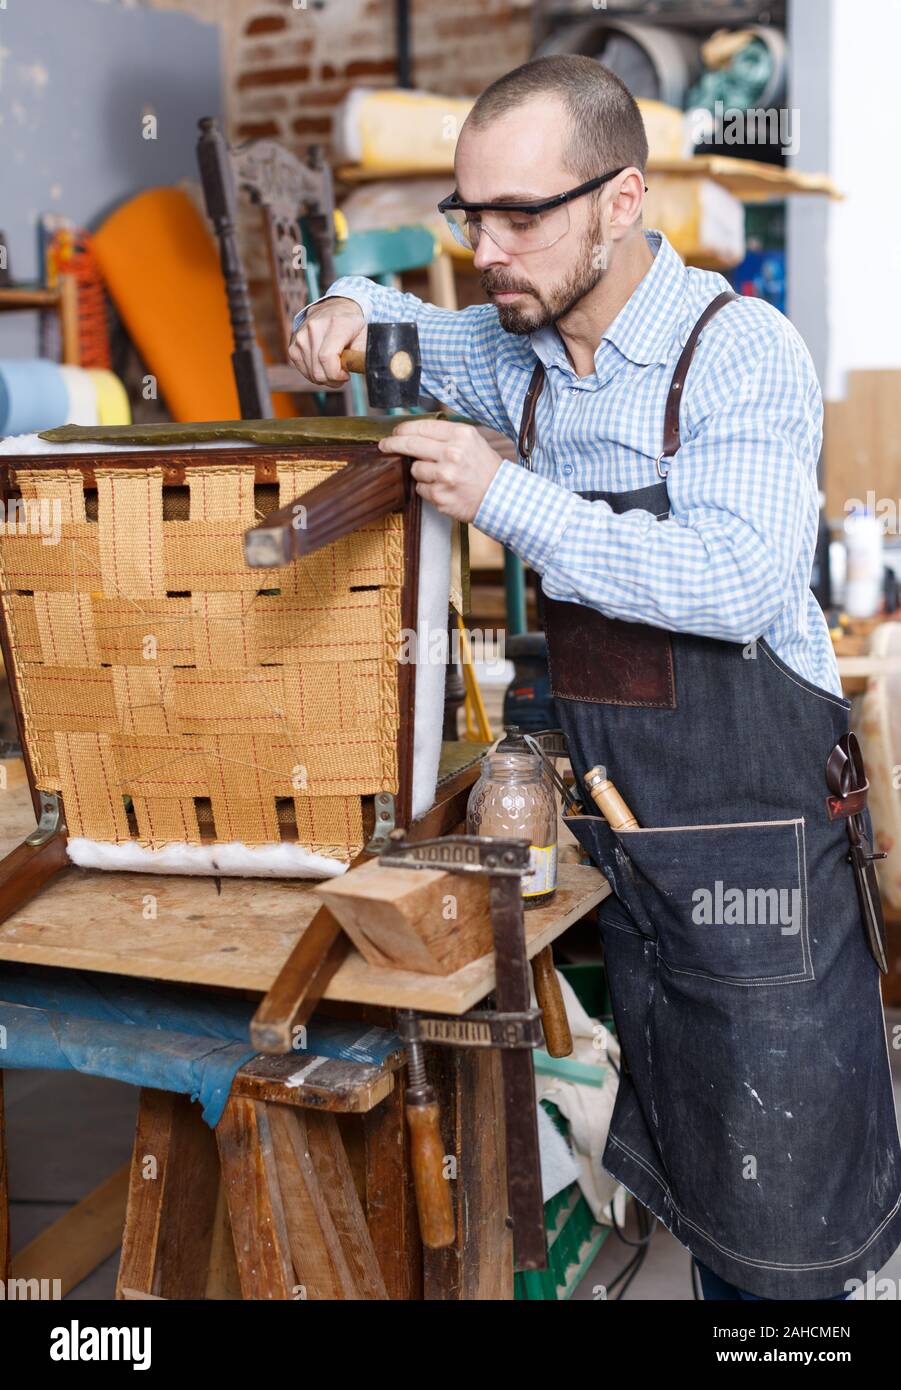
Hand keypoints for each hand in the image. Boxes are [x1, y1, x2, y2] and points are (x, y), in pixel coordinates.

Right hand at [289, 298, 365, 387]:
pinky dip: (313, 373)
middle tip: (341, 375)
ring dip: (324, 377)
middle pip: (318, 370)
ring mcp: (301, 336)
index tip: (346, 375)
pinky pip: (302, 370)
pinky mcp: (294, 344)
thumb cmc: (352, 325)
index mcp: (336, 324)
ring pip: (311, 373)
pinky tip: (323, 366)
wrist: (334, 309)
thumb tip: (359, 371)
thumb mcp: (365, 337)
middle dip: (332, 380)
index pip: (327, 358)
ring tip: (333, 368)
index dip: (337, 375)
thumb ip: (361, 355)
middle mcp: (315, 328)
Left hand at [378, 420, 501, 522]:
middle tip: (384, 446)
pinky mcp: (440, 496)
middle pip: (410, 445)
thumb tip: (415, 432)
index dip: (403, 429)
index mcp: (460, 435)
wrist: (499, 496)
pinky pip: (421, 489)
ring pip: (414, 470)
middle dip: (392, 444)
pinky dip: (428, 489)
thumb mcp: (472, 441)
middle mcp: (452, 453)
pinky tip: (443, 488)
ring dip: (420, 472)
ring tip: (439, 475)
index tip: (395, 433)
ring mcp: (444, 476)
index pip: (422, 427)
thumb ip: (446, 435)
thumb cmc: (485, 468)